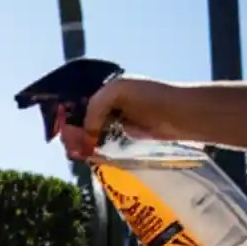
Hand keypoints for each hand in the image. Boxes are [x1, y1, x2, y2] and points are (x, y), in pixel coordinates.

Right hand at [59, 76, 179, 160]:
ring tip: (79, 152)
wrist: (183, 116)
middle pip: (79, 121)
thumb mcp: (118, 92)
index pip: (76, 103)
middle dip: (71, 132)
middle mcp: (108, 105)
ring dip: (79, 144)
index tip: (63, 131)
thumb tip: (85, 135)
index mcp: (105, 89)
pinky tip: (88, 155)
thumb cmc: (153, 98)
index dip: (66, 116)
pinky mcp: (125, 138)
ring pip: (88, 135)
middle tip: (72, 145)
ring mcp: (116, 122)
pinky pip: (101, 144)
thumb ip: (95, 108)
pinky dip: (92, 150)